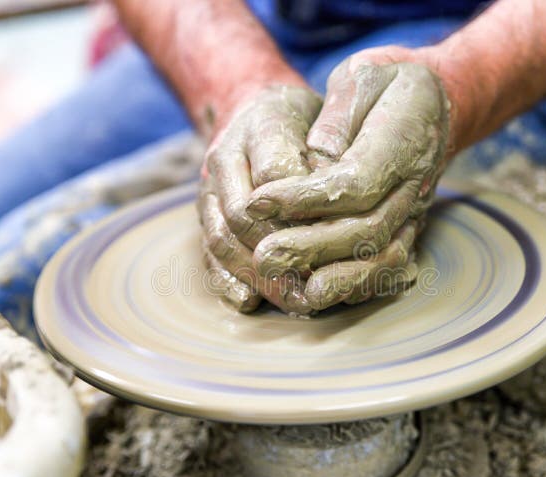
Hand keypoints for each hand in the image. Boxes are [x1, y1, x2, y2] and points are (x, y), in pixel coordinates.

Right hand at [198, 85, 321, 313]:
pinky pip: (207, 249)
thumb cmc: (305, 118)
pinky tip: (248, 301)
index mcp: (262, 123)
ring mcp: (210, 186)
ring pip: (222, 238)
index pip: (277, 173)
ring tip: (293, 300)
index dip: (305, 211)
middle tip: (317, 285)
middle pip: (243, 215)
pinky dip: (226, 279)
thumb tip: (340, 195)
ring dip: (257, 275)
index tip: (339, 239)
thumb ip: (333, 151)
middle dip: (281, 254)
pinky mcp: (206, 211)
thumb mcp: (328, 116)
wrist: (255, 106)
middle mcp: (227, 154)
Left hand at [245, 46, 451, 309]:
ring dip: (335, 277)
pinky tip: (320, 294)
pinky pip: (387, 266)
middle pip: (367, 228)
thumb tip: (316, 158)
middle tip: (264, 257)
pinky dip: (355, 284)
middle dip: (311, 246)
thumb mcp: (363, 77)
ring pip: (381, 255)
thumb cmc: (387, 85)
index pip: (356, 181)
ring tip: (292, 293)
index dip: (306, 198)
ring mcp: (415, 211)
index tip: (258, 201)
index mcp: (406, 138)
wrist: (433, 104)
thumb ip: (340, 115)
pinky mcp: (407, 228)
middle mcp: (416, 183)